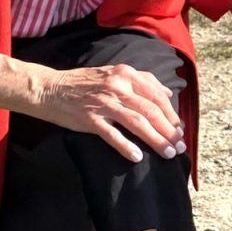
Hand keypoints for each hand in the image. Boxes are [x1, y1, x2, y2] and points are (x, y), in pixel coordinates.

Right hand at [30, 64, 184, 162]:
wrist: (50, 88)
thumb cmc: (85, 83)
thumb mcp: (115, 73)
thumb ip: (143, 81)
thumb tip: (168, 93)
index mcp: (126, 75)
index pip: (157, 96)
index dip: (172, 115)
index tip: (181, 130)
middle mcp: (118, 87)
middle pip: (151, 111)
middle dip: (169, 130)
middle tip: (179, 146)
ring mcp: (103, 103)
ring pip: (137, 123)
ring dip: (155, 140)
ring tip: (167, 153)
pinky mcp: (89, 119)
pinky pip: (112, 135)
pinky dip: (126, 146)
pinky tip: (137, 157)